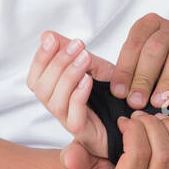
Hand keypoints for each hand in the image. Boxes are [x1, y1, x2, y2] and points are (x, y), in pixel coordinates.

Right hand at [28, 31, 114, 157]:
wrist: (132, 119)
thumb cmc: (112, 95)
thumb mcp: (96, 68)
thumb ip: (75, 53)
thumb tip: (48, 35)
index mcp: (56, 93)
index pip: (35, 77)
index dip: (40, 58)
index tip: (51, 39)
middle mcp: (58, 107)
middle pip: (42, 88)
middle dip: (58, 62)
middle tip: (77, 45)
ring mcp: (69, 121)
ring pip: (55, 101)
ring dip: (69, 75)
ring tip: (84, 57)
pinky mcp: (83, 132)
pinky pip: (74, 116)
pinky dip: (79, 95)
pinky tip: (88, 80)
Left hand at [112, 13, 168, 112]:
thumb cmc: (162, 67)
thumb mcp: (141, 61)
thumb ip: (126, 70)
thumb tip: (107, 87)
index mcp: (152, 25)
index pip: (135, 42)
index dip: (125, 68)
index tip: (118, 92)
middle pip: (157, 47)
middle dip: (143, 76)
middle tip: (135, 101)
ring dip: (166, 80)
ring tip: (156, 103)